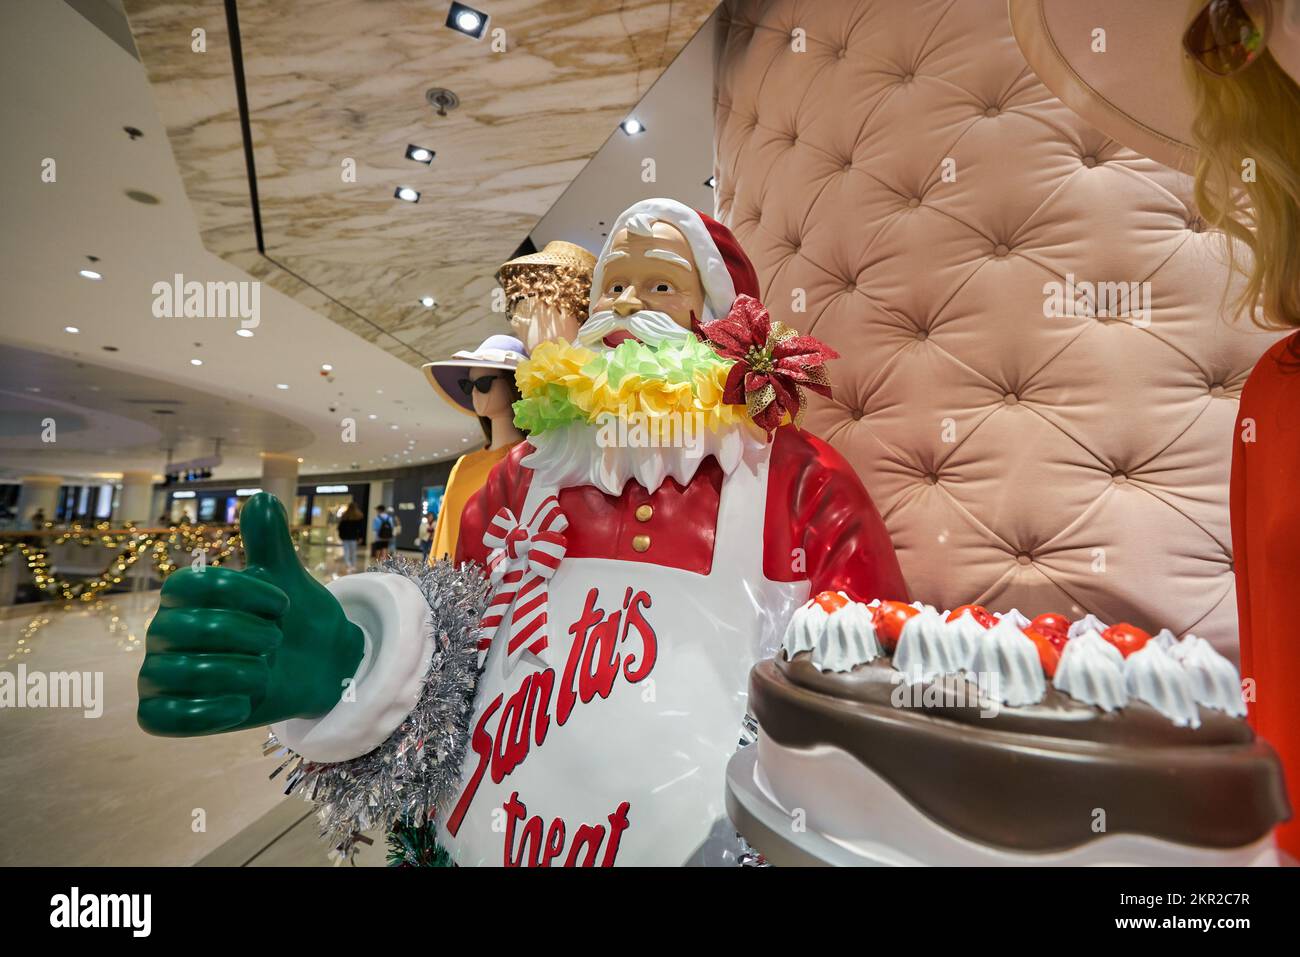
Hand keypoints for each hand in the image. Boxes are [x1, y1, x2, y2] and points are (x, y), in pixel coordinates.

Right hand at [138, 493, 363, 736]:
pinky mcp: (164, 713)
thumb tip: (261, 500)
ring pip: (179, 673)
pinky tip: (242, 704)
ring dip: (236, 673)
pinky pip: (162, 718)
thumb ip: (271, 542)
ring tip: (264, 672)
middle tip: (276, 640)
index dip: (245, 594)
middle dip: (246, 635)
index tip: (283, 604)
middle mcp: (163, 630)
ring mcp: (159, 673)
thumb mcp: (287, 577)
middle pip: (188, 628)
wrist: (315, 667)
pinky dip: (205, 714)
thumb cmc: (292, 618)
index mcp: (184, 594)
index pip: (194, 585)